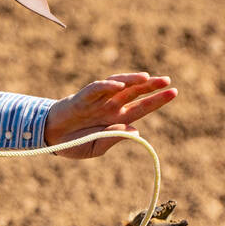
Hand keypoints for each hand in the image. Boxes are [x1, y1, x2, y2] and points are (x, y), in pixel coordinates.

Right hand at [44, 73, 176, 158]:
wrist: (50, 139)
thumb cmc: (73, 144)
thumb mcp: (97, 147)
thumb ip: (115, 138)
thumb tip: (135, 130)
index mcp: (117, 119)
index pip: (141, 106)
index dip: (157, 100)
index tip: (174, 92)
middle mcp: (110, 106)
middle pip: (134, 92)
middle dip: (151, 85)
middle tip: (167, 81)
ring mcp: (97, 100)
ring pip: (118, 85)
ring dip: (132, 81)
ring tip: (147, 78)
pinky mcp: (83, 97)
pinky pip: (97, 88)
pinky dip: (107, 86)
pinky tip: (119, 86)